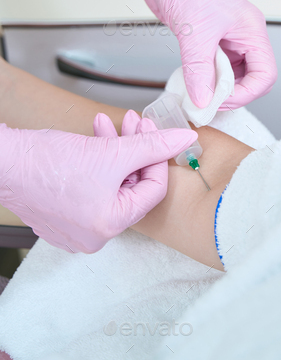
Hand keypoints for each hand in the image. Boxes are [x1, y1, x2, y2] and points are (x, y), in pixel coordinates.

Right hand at [0, 121, 196, 253]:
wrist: (3, 161)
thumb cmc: (48, 162)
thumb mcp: (112, 151)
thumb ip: (154, 145)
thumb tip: (184, 140)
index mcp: (109, 226)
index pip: (152, 191)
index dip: (157, 158)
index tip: (155, 135)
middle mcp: (93, 236)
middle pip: (130, 188)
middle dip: (134, 151)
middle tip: (133, 123)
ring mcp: (74, 229)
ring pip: (110, 186)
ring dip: (115, 152)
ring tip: (107, 124)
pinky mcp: (59, 218)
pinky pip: (91, 191)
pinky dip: (96, 165)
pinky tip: (93, 140)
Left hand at [118, 0, 276, 108]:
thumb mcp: (194, 32)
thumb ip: (199, 70)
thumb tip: (203, 100)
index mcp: (251, 30)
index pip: (265, 74)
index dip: (246, 93)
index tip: (220, 100)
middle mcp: (243, 35)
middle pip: (252, 77)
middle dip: (231, 93)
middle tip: (206, 101)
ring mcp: (226, 38)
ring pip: (232, 75)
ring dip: (216, 88)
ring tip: (197, 93)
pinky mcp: (209, 39)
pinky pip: (214, 68)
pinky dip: (204, 79)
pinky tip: (191, 81)